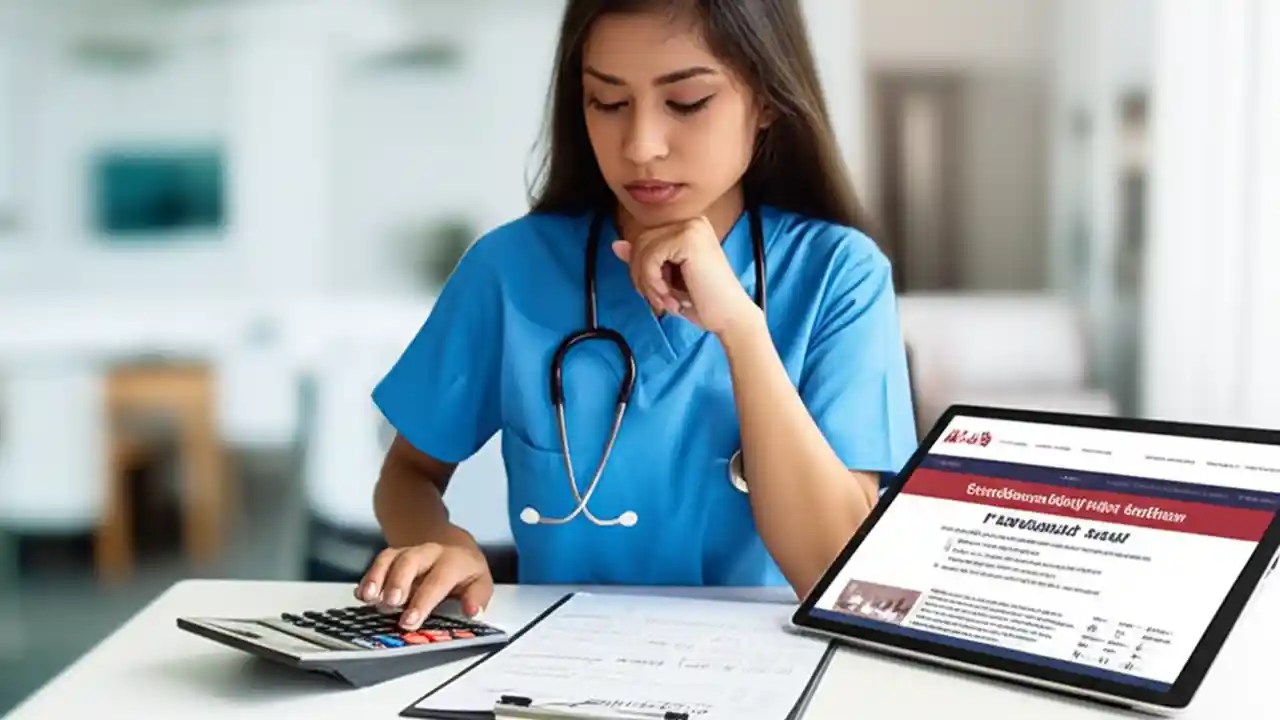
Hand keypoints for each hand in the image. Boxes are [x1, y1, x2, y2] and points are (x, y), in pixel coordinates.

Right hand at [355, 541, 492, 629]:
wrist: (453, 544)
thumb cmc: (465, 572)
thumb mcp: (480, 583)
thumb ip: (477, 598)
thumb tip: (472, 612)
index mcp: (453, 561)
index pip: (438, 580)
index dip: (423, 600)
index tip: (410, 620)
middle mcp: (429, 553)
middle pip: (411, 561)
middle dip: (398, 582)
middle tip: (390, 604)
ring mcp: (409, 552)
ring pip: (391, 558)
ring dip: (378, 577)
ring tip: (369, 598)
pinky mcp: (394, 556)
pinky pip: (380, 561)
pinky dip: (369, 578)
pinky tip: (362, 594)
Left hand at [611, 216, 759, 336]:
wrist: (730, 317)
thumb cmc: (702, 301)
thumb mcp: (665, 279)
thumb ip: (644, 261)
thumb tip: (616, 245)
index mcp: (688, 227)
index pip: (645, 239)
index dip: (640, 268)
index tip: (653, 293)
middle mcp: (691, 221)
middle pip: (641, 242)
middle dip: (641, 276)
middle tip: (658, 301)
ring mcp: (691, 227)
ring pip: (643, 250)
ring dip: (647, 283)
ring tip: (665, 302)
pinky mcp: (688, 239)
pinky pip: (650, 258)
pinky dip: (653, 282)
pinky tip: (669, 297)